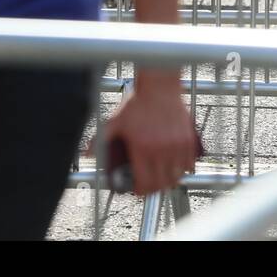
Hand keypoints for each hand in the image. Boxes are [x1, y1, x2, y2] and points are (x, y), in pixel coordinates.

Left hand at [95, 76, 197, 195]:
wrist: (158, 86)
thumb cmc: (137, 102)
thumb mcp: (115, 121)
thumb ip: (101, 139)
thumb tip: (87, 154)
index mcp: (142, 148)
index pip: (145, 182)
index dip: (141, 191)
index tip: (138, 190)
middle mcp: (161, 149)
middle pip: (161, 183)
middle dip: (154, 189)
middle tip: (150, 186)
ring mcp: (176, 145)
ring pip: (176, 176)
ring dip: (169, 181)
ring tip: (163, 179)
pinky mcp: (188, 139)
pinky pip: (189, 163)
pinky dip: (184, 169)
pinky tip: (177, 168)